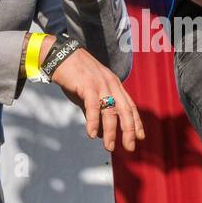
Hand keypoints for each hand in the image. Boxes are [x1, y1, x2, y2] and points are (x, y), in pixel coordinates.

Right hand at [43, 36, 144, 151]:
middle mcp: (111, 84)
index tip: (140, 137)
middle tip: (130, 147)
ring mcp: (100, 84)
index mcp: (115, 84)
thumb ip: (96, 111)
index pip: (130, 106)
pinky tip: (92, 134)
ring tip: (109, 146)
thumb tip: (100, 132)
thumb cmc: (75, 75)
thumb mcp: (89, 93)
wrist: (61, 56)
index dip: (136, 122)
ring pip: (110, 111)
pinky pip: (93, 106)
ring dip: (111, 131)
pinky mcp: (87, 85)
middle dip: (129, 130)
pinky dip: (93, 122)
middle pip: (125, 110)